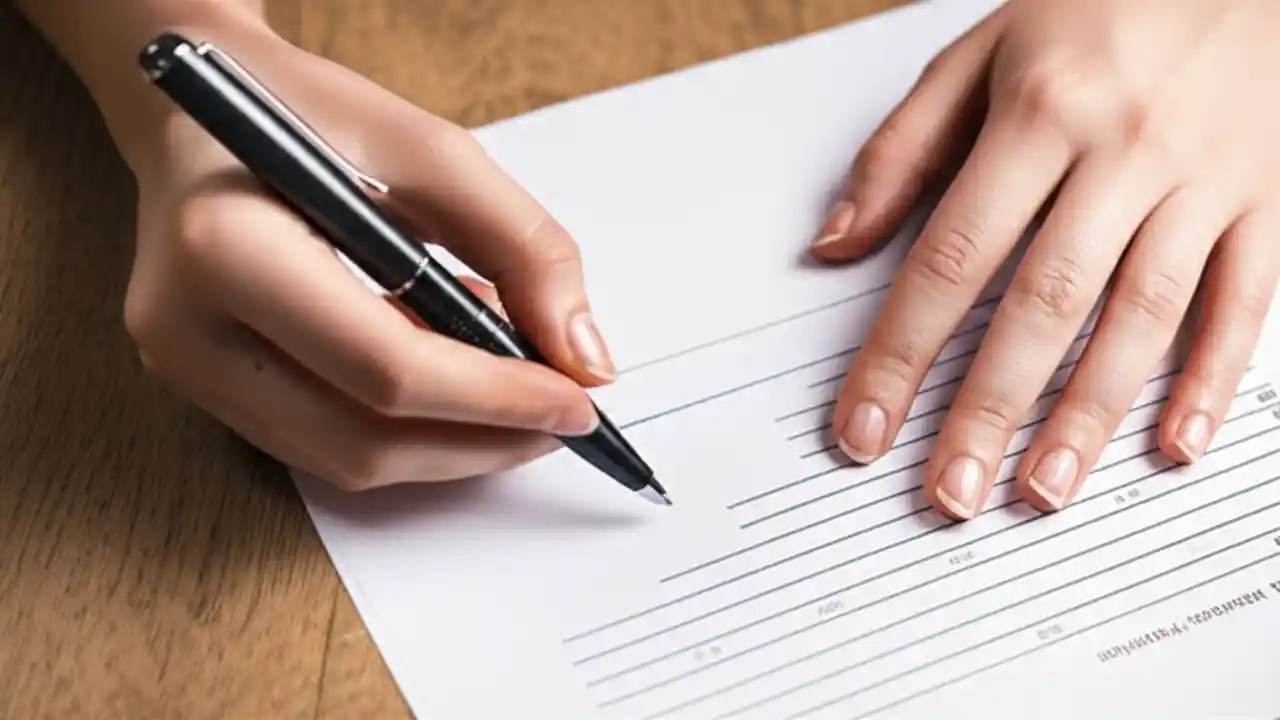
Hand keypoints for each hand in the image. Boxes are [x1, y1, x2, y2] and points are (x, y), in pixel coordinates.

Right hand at [123, 28, 614, 488]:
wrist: (198, 115)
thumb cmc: (309, 115)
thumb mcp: (431, 150)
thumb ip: (521, 247)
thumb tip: (582, 356)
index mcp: (227, 248)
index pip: (386, 368)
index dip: (496, 399)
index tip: (578, 400)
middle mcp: (185, 329)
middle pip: (363, 441)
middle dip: (482, 441)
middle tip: (561, 417)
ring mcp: (185, 370)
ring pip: (344, 462)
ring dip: (451, 448)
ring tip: (517, 400)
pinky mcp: (204, 388)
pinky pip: (322, 446)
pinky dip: (407, 434)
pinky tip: (457, 392)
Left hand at [813, 0, 1279, 518]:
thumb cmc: (1102, 6)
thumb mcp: (981, 51)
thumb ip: (903, 150)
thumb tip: (835, 246)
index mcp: (1039, 113)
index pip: (950, 258)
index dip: (902, 353)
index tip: (865, 428)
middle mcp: (1124, 151)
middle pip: (1043, 304)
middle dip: (989, 410)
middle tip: (949, 494)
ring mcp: (1205, 180)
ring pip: (1142, 317)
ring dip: (1089, 415)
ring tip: (1041, 492)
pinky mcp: (1267, 199)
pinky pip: (1244, 300)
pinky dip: (1211, 377)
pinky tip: (1174, 442)